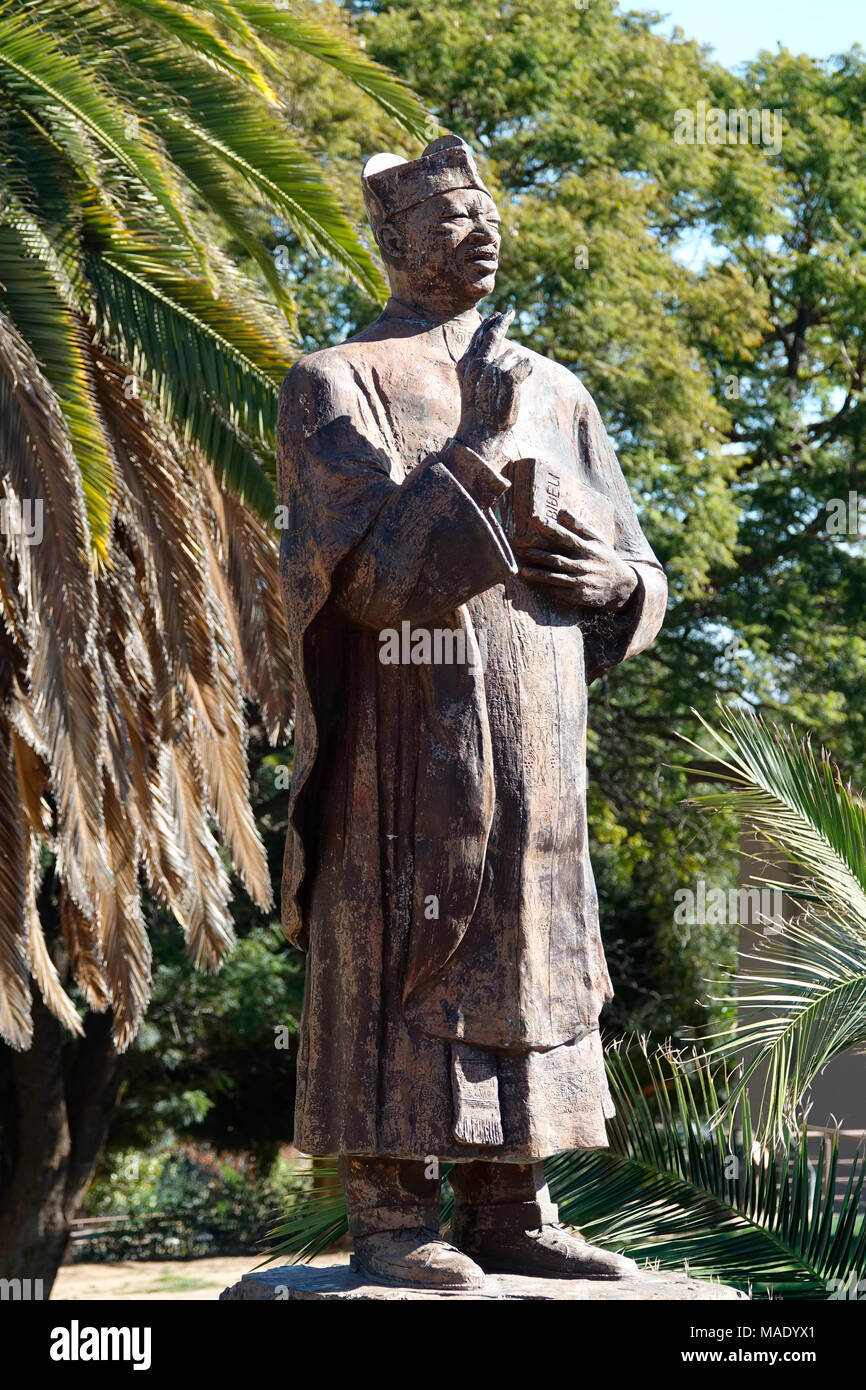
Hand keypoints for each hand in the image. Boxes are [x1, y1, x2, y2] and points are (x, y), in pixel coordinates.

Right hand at [456, 308, 531, 458]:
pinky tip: (520, 383)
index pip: (479, 337)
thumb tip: (490, 350)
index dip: (489, 323)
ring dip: (517, 367)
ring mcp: (492, 369)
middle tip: (511, 311)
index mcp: (465, 365)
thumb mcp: (473, 385)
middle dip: (503, 321)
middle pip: (493, 334)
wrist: (481, 433)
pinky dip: (527, 370)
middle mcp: (476, 364)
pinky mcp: (508, 377)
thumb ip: (479, 366)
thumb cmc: (479, 412)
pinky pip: (525, 363)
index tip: (498, 315)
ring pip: (513, 355)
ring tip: (510, 387)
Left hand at [516, 510, 637, 609]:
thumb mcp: (598, 540)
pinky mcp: (580, 596)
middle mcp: (585, 565)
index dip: (551, 528)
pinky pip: (561, 592)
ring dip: (538, 574)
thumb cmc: (604, 558)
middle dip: (537, 554)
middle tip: (519, 548)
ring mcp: (582, 582)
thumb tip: (561, 511)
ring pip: (556, 578)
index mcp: (588, 549)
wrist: (622, 586)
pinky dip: (547, 588)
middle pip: (557, 559)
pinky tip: (535, 585)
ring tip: (522, 571)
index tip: (536, 519)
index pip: (567, 536)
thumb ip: (580, 526)